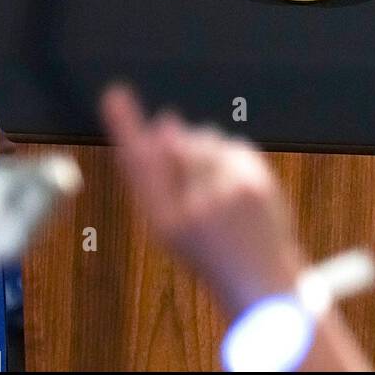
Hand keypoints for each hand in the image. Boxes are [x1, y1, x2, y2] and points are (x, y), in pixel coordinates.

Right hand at [101, 86, 304, 320]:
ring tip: (219, 189)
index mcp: (163, 223)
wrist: (260, 280)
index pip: (139, 165)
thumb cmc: (210, 250)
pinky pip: (233, 144)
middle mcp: (193, 207)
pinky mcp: (254, 181)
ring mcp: (227, 193)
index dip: (125, 127)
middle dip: (178, 140)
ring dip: (207, 149)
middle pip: (176, 143)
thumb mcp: (171, 226)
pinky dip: (233, 156)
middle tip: (194, 172)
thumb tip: (165, 118)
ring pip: (206, 139)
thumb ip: (162, 176)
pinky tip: (238, 185)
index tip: (114, 94)